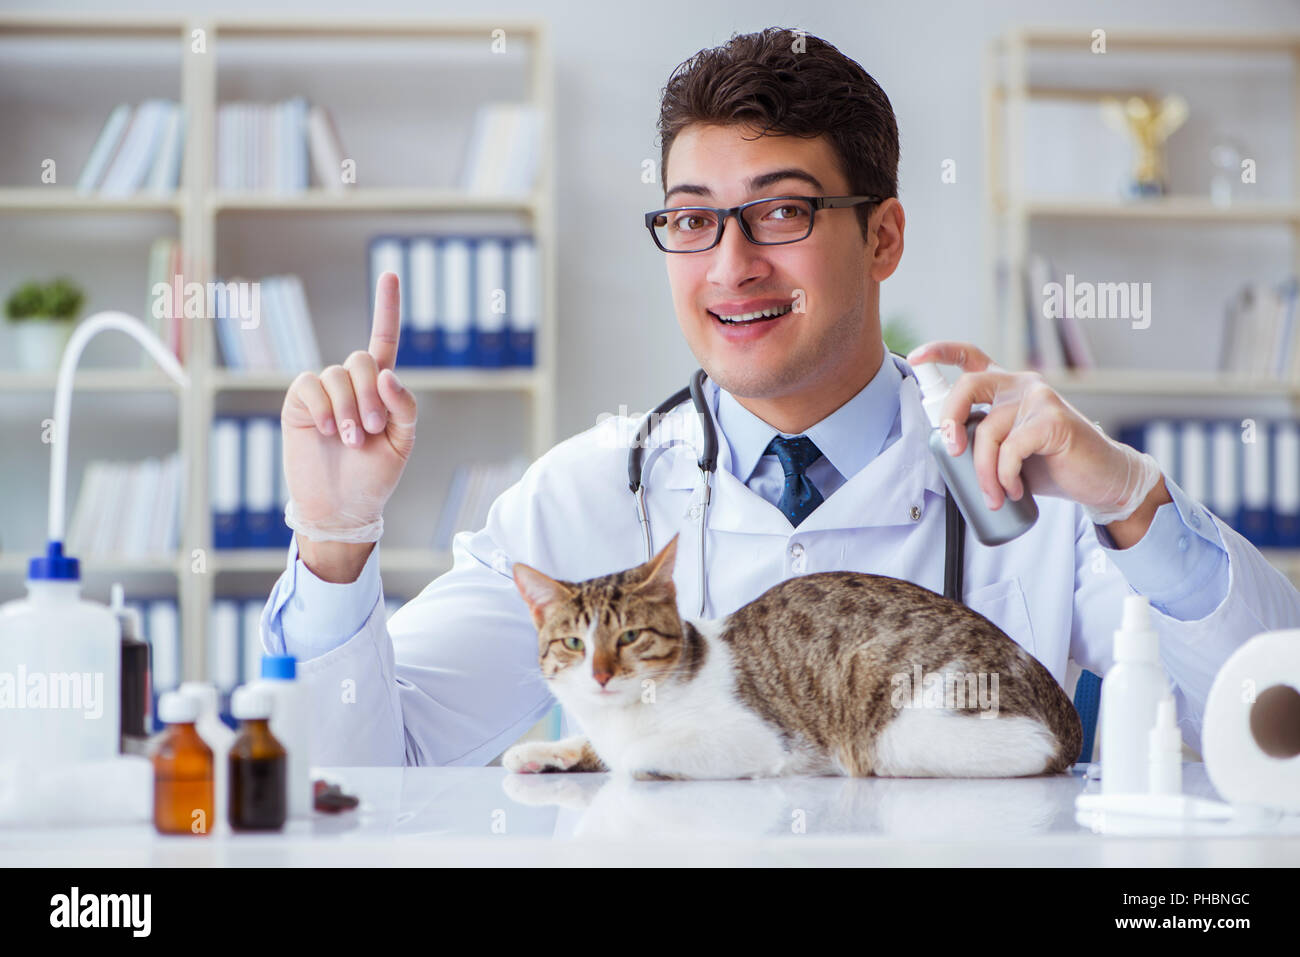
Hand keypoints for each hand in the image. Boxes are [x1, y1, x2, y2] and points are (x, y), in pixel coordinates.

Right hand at [280, 272, 416, 543]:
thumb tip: (387, 373)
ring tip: (350, 441)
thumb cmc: (375, 475)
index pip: (384, 341)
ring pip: (337, 375)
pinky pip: (310, 385)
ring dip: (348, 409)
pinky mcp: (298, 403)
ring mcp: (323, 392)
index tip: (389, 273)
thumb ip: (404, 406)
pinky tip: (325, 432)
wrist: (342, 507)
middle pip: (362, 360)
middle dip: (371, 396)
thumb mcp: (403, 442)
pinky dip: (323, 407)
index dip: (386, 308)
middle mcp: (350, 384)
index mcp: (380, 389)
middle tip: (372, 430)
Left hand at [905, 341, 1162, 525]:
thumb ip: (982, 438)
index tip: (916, 358)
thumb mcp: (1007, 448)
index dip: (940, 353)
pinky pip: (1012, 449)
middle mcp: (1020, 384)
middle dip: (950, 420)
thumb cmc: (1051, 465)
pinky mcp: (1053, 420)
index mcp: (1005, 387)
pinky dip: (1005, 475)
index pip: (970, 357)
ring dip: (984, 472)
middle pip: (968, 386)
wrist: (1099, 479)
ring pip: (988, 431)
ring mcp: (1038, 399)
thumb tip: (945, 452)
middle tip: (952, 453)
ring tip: (994, 495)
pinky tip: (1014, 490)